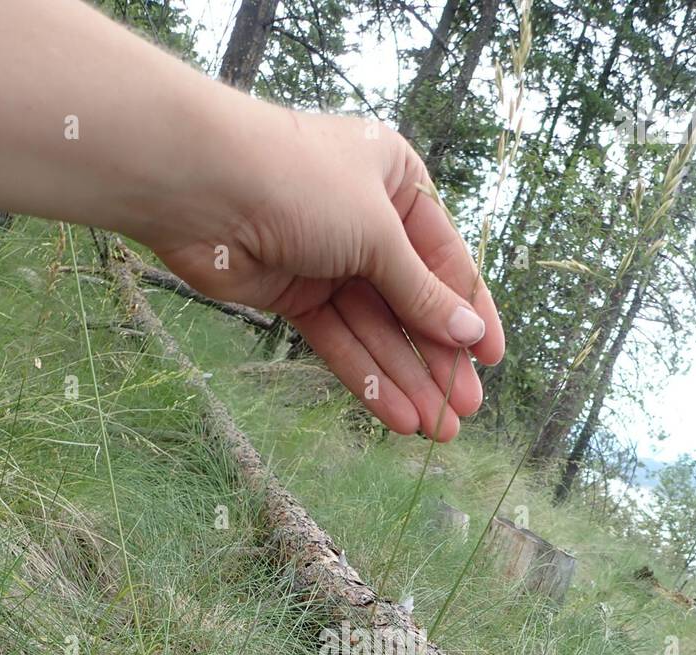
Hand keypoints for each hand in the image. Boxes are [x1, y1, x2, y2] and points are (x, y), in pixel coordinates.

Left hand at [148, 106, 504, 442]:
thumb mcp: (379, 234)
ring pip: (376, 330)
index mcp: (397, 183)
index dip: (470, 313)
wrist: (203, 188)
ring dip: (405, 380)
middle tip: (463, 412)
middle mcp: (366, 220)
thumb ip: (422, 293)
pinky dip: (366, 378)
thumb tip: (470, 336)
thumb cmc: (301, 184)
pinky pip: (339, 341)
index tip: (491, 361)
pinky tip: (396, 416)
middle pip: (411, 302)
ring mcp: (328, 260)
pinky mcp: (294, 294)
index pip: (446, 258)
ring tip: (436, 430)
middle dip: (437, 360)